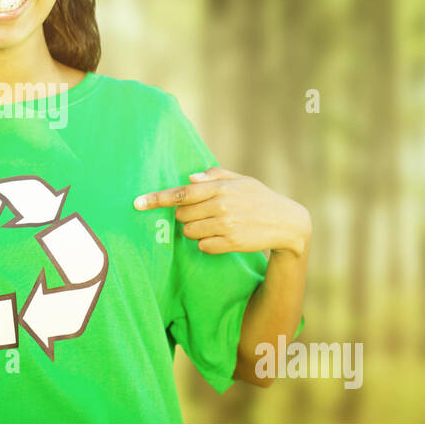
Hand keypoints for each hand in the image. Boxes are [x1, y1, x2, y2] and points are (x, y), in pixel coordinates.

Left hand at [133, 167, 310, 256]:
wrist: (287, 223)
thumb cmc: (260, 198)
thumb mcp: (241, 180)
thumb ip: (215, 176)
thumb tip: (190, 178)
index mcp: (220, 187)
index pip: (182, 192)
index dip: (157, 198)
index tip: (137, 203)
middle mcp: (221, 205)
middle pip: (181, 215)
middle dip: (185, 216)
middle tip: (202, 214)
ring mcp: (226, 225)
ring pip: (190, 233)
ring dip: (195, 231)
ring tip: (214, 225)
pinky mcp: (231, 243)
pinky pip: (203, 246)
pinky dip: (207, 243)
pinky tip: (221, 237)